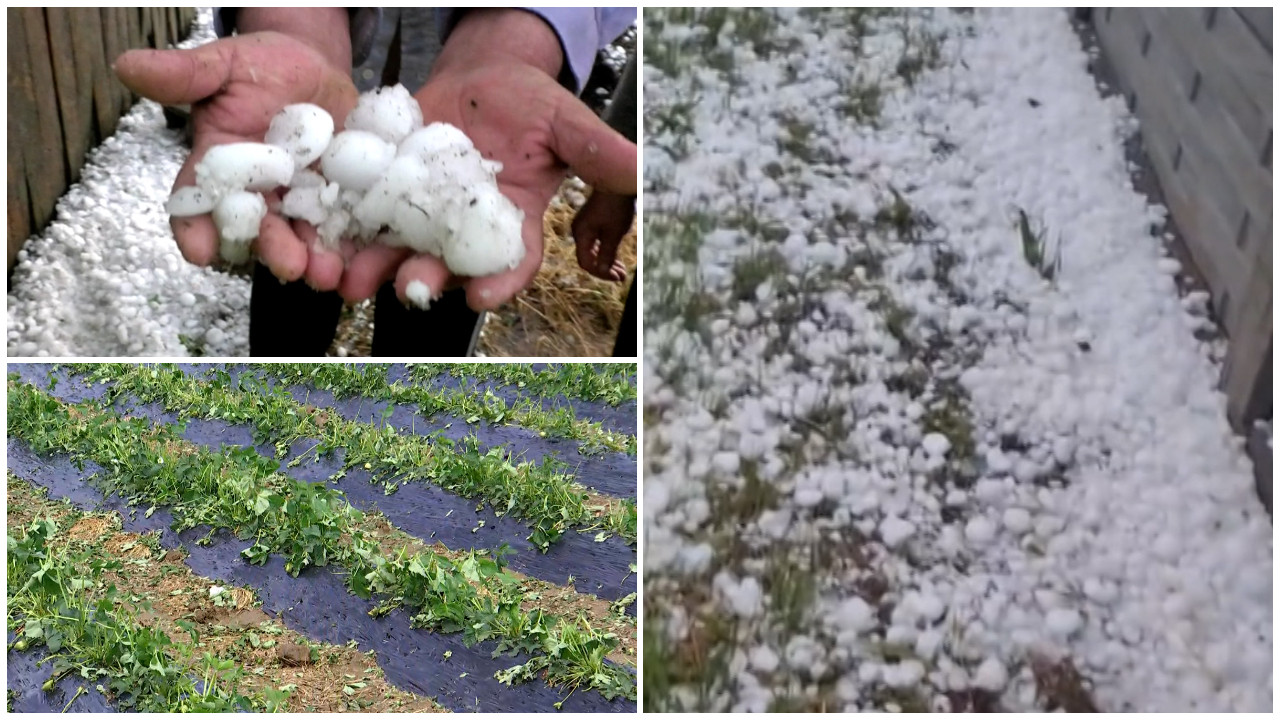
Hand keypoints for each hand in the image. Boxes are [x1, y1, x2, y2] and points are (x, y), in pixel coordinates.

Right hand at [114, 11, 357, 286]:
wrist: (314, 68)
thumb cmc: (260, 66)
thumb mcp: (224, 64)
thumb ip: (184, 73)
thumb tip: (126, 65)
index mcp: (221, 164)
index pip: (197, 199)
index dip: (194, 227)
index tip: (199, 252)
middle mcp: (259, 191)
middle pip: (259, 227)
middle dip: (272, 249)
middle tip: (288, 266)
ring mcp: (300, 198)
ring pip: (304, 235)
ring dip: (316, 258)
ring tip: (329, 274)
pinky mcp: (340, 196)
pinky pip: (347, 224)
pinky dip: (357, 244)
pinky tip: (366, 260)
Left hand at [339, 9, 637, 310]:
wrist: (482, 76)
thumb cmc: (532, 102)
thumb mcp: (570, 125)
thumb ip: (603, 159)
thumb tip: (651, 180)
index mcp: (514, 222)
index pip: (511, 262)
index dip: (498, 283)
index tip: (480, 298)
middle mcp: (464, 229)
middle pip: (445, 265)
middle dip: (426, 280)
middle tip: (409, 289)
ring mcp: (421, 212)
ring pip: (396, 250)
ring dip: (373, 269)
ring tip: (353, 280)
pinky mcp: (384, 188)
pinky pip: (361, 214)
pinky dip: (342, 230)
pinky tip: (324, 238)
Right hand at [572, 189, 634, 281]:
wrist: (616, 181)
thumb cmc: (615, 207)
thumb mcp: (614, 234)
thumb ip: (607, 255)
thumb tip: (603, 271)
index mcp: (581, 235)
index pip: (586, 263)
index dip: (601, 273)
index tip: (617, 278)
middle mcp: (578, 231)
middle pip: (589, 258)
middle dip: (605, 269)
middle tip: (621, 276)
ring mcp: (584, 226)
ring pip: (593, 251)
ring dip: (607, 261)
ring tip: (622, 270)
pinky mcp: (591, 221)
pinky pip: (595, 242)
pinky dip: (605, 251)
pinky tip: (616, 257)